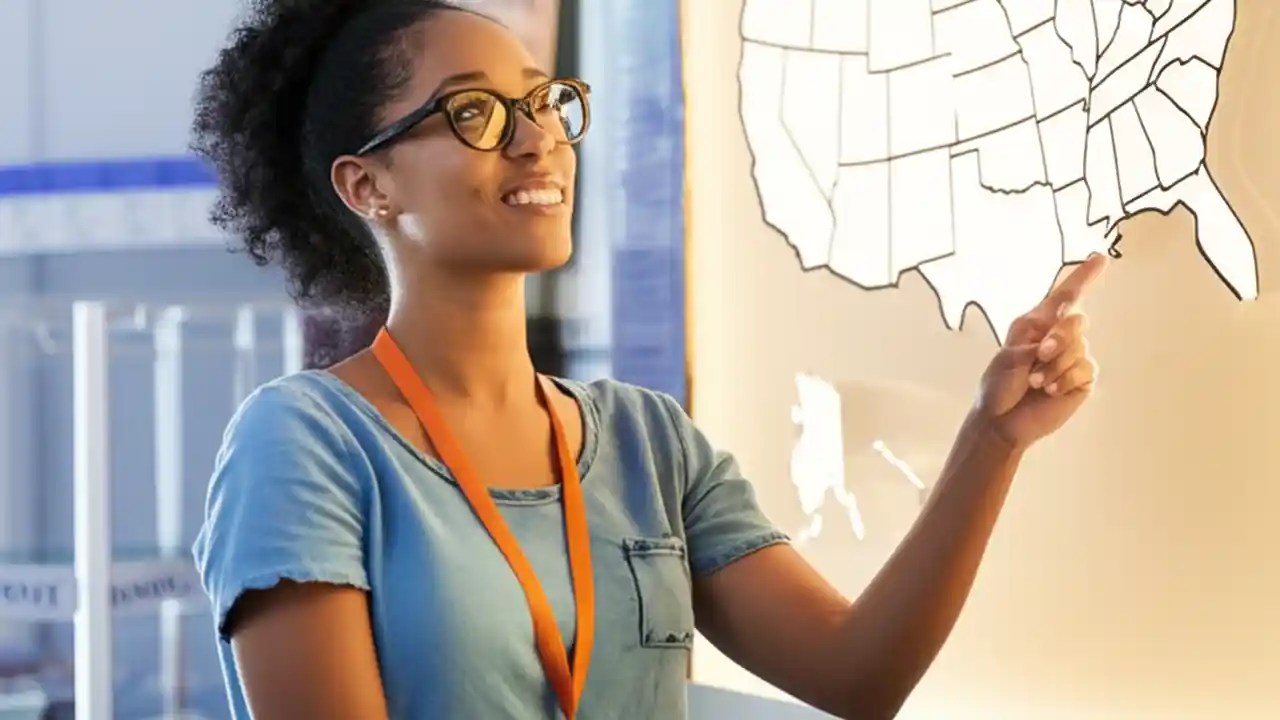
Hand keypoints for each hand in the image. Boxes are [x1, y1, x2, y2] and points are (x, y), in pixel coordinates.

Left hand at [975, 253, 1109, 449]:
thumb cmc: (999, 385)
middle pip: (1076, 321)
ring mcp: (1072, 358)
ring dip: (1056, 366)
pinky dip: (1066, 379)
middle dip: (1060, 338)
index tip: (1101, 258)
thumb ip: (1039, 340)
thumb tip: (1064, 338)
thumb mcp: (1010, 356)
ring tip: (1037, 382)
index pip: (1064, 296)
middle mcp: (1057, 337)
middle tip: (1040, 355)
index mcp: (1037, 324)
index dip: (1083, 276)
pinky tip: (1051, 391)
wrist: (1002, 420)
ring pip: (1080, 348)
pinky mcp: (1081, 379)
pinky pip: (1085, 369)